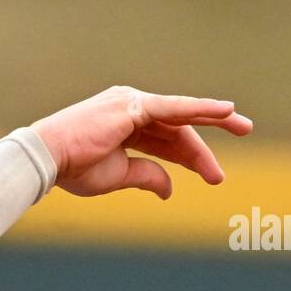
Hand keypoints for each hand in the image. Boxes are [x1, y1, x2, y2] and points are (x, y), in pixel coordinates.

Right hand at [31, 86, 252, 199]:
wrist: (48, 159)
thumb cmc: (73, 168)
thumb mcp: (117, 176)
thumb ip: (147, 175)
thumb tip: (171, 188)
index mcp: (123, 124)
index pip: (165, 139)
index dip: (189, 158)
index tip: (211, 176)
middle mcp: (130, 107)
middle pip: (178, 127)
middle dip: (203, 145)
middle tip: (233, 153)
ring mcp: (132, 102)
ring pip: (181, 115)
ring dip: (214, 120)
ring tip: (242, 127)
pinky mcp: (134, 105)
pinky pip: (175, 108)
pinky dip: (200, 107)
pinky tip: (225, 110)